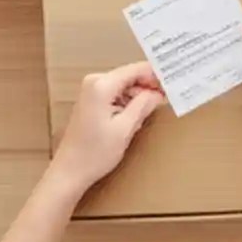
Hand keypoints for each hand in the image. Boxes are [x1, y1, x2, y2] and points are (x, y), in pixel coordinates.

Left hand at [50, 62, 165, 192]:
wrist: (69, 171)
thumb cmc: (95, 153)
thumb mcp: (125, 128)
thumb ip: (143, 105)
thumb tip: (157, 93)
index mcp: (102, 85)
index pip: (136, 69)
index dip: (155, 76)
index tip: (172, 85)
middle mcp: (94, 82)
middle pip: (130, 76)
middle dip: (147, 88)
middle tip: (165, 101)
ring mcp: (90, 91)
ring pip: (124, 86)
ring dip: (137, 97)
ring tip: (148, 115)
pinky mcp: (90, 101)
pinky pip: (115, 94)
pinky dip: (127, 103)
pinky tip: (133, 120)